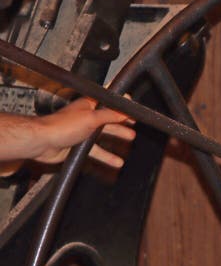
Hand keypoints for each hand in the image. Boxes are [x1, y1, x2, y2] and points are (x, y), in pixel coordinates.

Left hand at [0, 97, 135, 169]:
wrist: (43, 142)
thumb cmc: (61, 126)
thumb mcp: (92, 118)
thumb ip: (110, 114)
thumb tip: (124, 110)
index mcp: (88, 106)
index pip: (108, 104)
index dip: (120, 106)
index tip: (133, 111)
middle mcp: (86, 118)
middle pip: (108, 120)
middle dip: (121, 124)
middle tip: (133, 127)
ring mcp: (82, 132)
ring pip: (103, 137)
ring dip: (116, 140)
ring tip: (129, 141)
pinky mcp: (79, 146)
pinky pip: (96, 152)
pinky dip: (106, 157)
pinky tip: (116, 161)